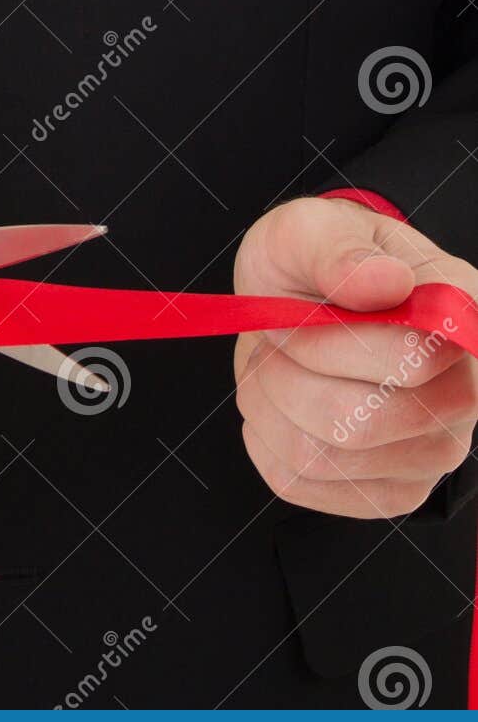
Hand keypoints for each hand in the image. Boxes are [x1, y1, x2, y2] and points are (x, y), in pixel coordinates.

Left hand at [234, 196, 477, 517]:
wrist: (304, 296)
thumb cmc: (313, 260)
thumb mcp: (310, 230)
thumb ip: (340, 249)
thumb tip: (388, 282)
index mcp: (459, 315)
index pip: (407, 361)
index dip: (325, 341)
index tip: (296, 312)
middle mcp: (465, 393)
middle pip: (356, 424)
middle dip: (285, 376)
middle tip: (273, 339)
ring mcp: (433, 451)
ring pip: (320, 457)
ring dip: (267, 404)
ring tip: (272, 363)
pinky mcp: (391, 491)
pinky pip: (300, 482)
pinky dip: (264, 437)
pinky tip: (280, 401)